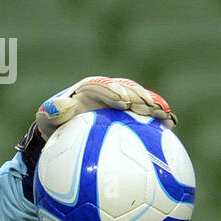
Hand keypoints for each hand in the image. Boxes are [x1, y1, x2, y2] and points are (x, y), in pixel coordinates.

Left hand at [36, 76, 174, 136]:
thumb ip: (53, 111)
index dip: (114, 92)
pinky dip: (159, 117)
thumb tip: (63, 106)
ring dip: (153, 106)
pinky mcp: (131, 115)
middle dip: (138, 96)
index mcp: (90, 88)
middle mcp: (109, 91)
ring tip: (165, 115)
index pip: (102, 86)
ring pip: (140, 100)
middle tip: (148, 107)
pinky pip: (146, 115)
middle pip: (127, 89)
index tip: (123, 102)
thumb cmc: (57, 125)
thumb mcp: (49, 118)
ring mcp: (122, 102)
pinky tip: (171, 126)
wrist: (69, 135)